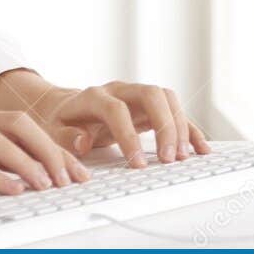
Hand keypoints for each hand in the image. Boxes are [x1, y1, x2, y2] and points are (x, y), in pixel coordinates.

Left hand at [0, 70, 209, 167]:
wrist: (61, 107)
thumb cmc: (58, 122)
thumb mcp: (52, 131)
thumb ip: (66, 137)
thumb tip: (83, 141)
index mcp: (93, 95)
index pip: (115, 109)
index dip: (128, 135)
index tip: (138, 164)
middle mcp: (119, 90)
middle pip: (150, 94)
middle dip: (164, 125)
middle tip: (169, 158)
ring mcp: (136, 95)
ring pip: (167, 98)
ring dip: (179, 126)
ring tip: (185, 157)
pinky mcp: (149, 107)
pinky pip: (175, 111)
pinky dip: (189, 128)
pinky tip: (201, 147)